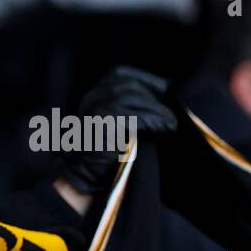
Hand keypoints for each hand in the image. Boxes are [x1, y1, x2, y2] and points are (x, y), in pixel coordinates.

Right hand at [56, 66, 173, 197]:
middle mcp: (92, 98)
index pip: (120, 75)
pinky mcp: (104, 122)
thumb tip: (159, 101)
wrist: (79, 176)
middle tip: (170, 114)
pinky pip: (138, 116)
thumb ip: (126, 109)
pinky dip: (156, 121)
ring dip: (159, 111)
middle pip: (131, 87)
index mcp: (93, 95)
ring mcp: (96, 108)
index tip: (163, 90)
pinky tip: (165, 128)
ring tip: (171, 124)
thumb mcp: (110, 124)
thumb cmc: (100, 153)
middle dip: (154, 98)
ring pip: (136, 100)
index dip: (144, 81)